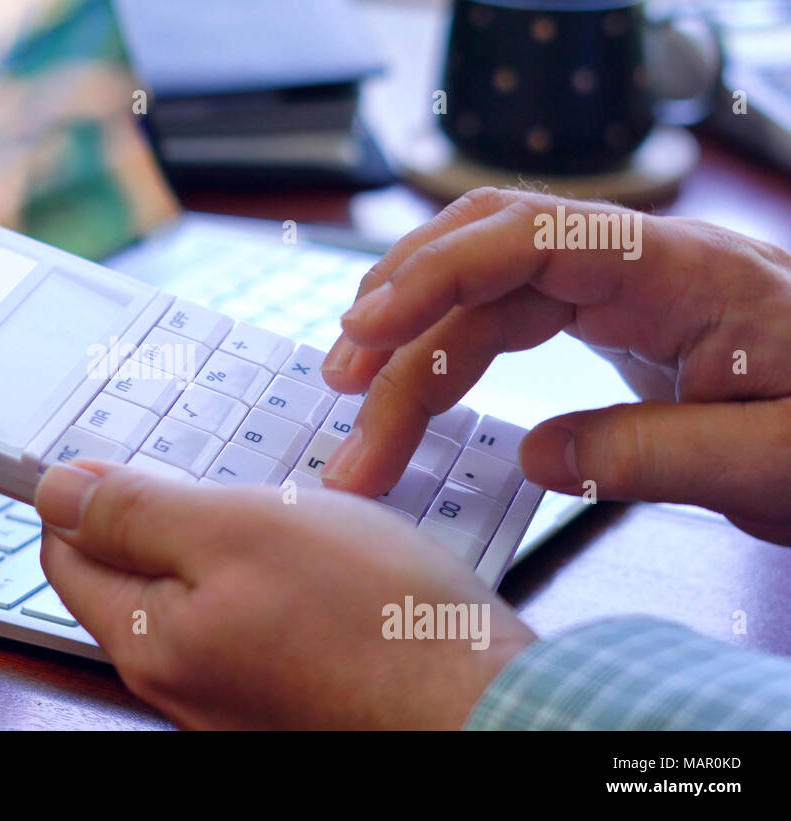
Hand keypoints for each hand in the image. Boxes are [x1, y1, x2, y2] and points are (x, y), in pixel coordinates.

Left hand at [34, 460, 535, 728]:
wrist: (485, 709)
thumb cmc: (372, 622)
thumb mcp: (238, 531)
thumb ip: (136, 512)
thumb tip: (55, 490)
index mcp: (148, 641)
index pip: (66, 555)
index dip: (79, 492)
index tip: (112, 450)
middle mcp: (179, 683)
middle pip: (129, 579)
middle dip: (154, 515)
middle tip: (212, 472)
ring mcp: (233, 697)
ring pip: (196, 598)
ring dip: (218, 545)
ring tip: (275, 510)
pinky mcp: (287, 697)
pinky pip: (249, 625)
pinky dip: (265, 581)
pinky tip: (314, 561)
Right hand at [321, 188, 790, 544]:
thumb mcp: (777, 464)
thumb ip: (659, 458)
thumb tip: (537, 458)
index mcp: (682, 272)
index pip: (530, 237)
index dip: (435, 275)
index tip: (365, 332)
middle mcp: (638, 262)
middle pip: (484, 265)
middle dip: (401, 326)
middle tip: (346, 403)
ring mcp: (621, 285)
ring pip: (484, 286)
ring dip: (411, 337)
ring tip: (357, 397)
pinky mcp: (612, 315)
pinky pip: (507, 311)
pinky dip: (449, 345)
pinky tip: (417, 379)